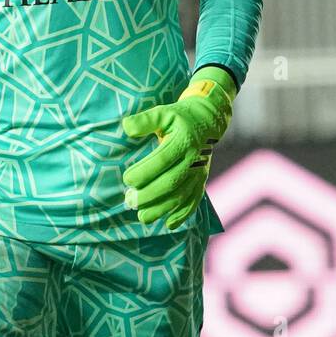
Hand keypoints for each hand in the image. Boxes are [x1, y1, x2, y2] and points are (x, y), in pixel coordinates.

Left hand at [121, 67, 234, 229]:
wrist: (209, 121)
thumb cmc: (180, 117)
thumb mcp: (163, 112)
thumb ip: (145, 120)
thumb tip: (126, 127)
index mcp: (183, 140)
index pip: (162, 160)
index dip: (144, 172)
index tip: (127, 179)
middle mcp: (193, 159)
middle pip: (171, 182)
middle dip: (149, 195)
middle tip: (130, 201)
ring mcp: (199, 172)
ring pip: (181, 195)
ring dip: (162, 208)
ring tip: (142, 217)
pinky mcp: (201, 180)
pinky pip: (194, 200)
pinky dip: (183, 214)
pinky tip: (169, 224)